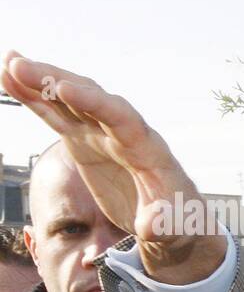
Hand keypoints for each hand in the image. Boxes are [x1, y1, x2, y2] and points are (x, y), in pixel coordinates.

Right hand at [2, 50, 225, 284]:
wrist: (174, 222)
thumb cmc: (180, 224)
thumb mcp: (176, 228)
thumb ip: (164, 224)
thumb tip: (153, 224)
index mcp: (149, 150)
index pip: (122, 119)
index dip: (94, 103)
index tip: (65, 88)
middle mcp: (125, 134)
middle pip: (92, 100)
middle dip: (58, 82)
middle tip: (20, 66)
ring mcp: (104, 135)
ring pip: (71, 102)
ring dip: (41, 82)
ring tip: (8, 62)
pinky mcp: (86, 142)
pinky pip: (58, 116)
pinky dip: (36, 100)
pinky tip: (11, 82)